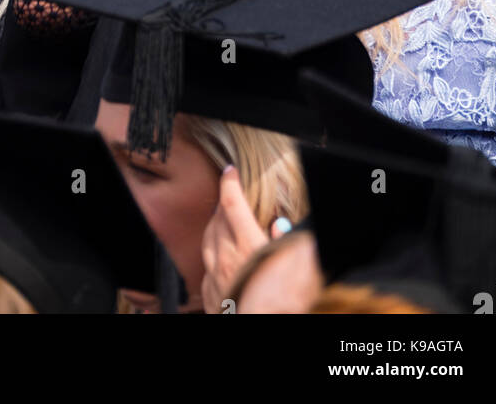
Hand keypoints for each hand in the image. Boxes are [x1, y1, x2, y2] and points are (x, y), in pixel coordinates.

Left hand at [200, 165, 283, 313]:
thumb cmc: (278, 302)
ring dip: (215, 226)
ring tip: (224, 220)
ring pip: (208, 240)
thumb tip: (277, 224)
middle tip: (231, 196)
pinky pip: (207, 265)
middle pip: (217, 219)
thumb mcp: (287, 265)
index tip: (230, 170)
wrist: (260, 324)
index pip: (231, 203)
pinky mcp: (210, 294)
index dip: (229, 183)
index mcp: (248, 247)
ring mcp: (215, 276)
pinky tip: (222, 256)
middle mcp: (227, 259)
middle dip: (223, 204)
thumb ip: (281, 241)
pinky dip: (214, 254)